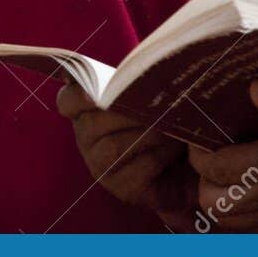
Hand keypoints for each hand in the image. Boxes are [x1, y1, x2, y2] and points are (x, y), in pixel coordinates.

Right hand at [58, 85, 193, 212]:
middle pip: (94, 123)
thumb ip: (134, 83)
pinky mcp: (122, 189)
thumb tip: (138, 67)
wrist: (188, 164)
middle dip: (128, 112)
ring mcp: (101, 167)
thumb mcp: (147, 98)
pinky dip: (158, 156)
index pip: (68, 101)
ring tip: (171, 127)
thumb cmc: (162, 121)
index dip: (77, 95)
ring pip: (114, 147)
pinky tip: (173, 148)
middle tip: (158, 105)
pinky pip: (135, 170)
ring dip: (146, 134)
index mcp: (87, 111)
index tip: (92, 94)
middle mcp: (87, 140)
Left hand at [188, 80, 257, 232]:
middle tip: (216, 159)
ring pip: (230, 224)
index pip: (212, 166)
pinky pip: (256, 237)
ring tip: (232, 179)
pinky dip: (246, 222)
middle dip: (204, 181)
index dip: (199, 152)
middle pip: (212, 202)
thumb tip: (254, 87)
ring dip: (222, 203)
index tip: (204, 136)